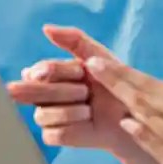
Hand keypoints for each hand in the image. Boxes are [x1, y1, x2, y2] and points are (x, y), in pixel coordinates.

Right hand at [6, 25, 134, 153]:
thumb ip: (73, 39)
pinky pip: (51, 134)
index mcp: (48, 72)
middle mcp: (43, 94)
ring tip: (88, 107)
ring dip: (67, 111)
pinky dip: (70, 128)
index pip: (37, 71)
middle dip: (60, 92)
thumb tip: (46, 28)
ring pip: (41, 115)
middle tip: (83, 91)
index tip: (80, 72)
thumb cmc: (112, 80)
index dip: (57, 71)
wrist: (129, 112)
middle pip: (33, 92)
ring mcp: (48, 116)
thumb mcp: (96, 54)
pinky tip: (85, 121)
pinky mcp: (56, 135)